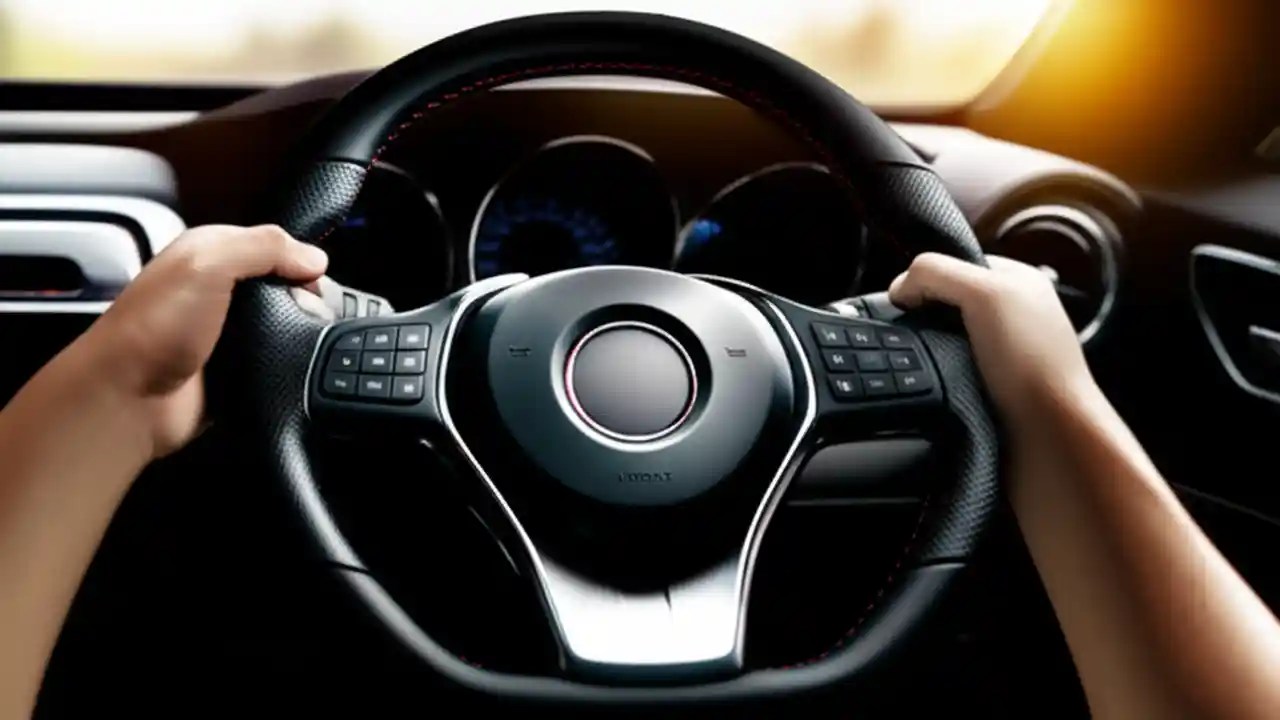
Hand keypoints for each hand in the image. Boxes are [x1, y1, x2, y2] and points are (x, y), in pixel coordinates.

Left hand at [80, 224, 327, 457]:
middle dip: (305, 297)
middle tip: (310, 312)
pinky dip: (289, 360)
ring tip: (307, 338)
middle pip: (283, 284)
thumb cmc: (154, 327)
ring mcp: (228, 331)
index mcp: (209, 252)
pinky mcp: (237, 368)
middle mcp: (218, 289)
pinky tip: (293, 361)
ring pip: (285, 322)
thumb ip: (263, 248)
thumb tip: (314, 258)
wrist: (129, 400)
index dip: (299, 258)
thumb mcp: (207, 264)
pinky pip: (278, 358)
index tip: (315, 278)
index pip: (271, 244)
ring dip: (298, 331)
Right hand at [888, 253, 1100, 428]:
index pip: (954, 262)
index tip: (910, 301)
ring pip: (943, 337)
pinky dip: (937, 375)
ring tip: (933, 362)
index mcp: (1017, 280)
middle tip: (922, 334)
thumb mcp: (983, 293)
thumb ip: (934, 274)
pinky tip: (940, 382)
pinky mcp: (990, 386)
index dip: (925, 278)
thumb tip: (900, 289)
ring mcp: (1001, 351)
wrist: (1050, 436)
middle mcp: (1012, 313)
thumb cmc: (1034, 365)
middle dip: (925, 315)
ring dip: (930, 349)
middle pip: (945, 301)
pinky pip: (948, 369)